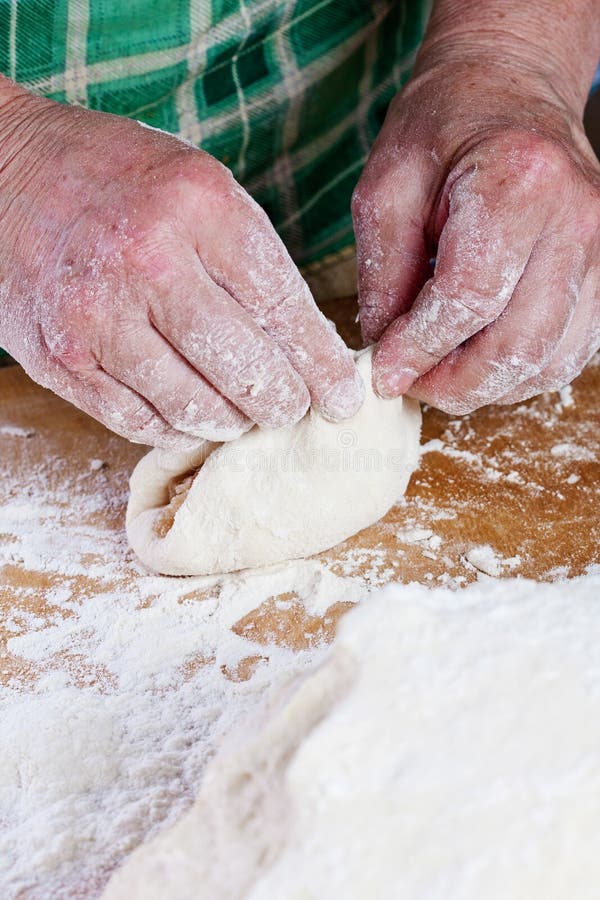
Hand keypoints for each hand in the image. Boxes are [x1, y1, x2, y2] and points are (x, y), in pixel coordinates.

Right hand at [0, 83, 361, 447]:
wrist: (6, 173)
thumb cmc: (118, 180)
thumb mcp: (199, 187)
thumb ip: (252, 260)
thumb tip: (307, 348)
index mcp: (199, 208)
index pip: (283, 309)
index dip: (320, 365)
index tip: (342, 397)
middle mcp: (147, 263)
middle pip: (245, 370)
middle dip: (283, 404)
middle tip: (292, 410)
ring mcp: (97, 317)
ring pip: (194, 408)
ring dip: (231, 421)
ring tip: (242, 413)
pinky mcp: (61, 360)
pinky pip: (138, 421)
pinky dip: (175, 426)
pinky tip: (190, 412)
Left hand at [352, 41, 599, 413]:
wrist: (511, 90)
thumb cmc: (444, 127)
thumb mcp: (387, 184)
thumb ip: (381, 269)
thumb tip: (382, 346)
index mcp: (519, 183)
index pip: (470, 298)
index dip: (421, 348)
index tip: (384, 371)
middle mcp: (576, 221)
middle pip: (517, 345)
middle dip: (453, 384)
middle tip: (409, 385)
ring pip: (546, 362)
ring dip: (486, 387)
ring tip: (438, 374)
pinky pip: (568, 355)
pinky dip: (518, 375)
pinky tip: (479, 362)